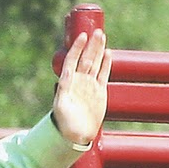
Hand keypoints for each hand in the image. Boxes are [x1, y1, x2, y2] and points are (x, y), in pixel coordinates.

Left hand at [52, 28, 111, 147]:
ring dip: (98, 49)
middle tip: (97, 31)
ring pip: (95, 63)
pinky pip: (103, 74)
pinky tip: (108, 53)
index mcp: (69, 82)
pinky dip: (106, 64)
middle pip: (86, 58)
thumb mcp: (60, 106)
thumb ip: (63, 88)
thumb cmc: (64, 124)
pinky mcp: (99, 92)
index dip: (77, 48)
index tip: (82, 36)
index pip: (73, 60)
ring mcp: (90, 86)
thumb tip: (67, 72)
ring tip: (102, 35)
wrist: (76, 136)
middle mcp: (79, 81)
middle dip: (91, 45)